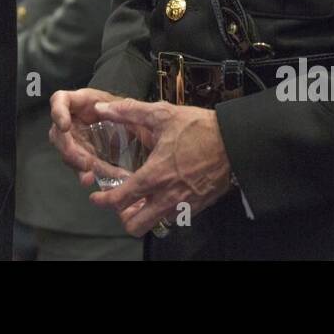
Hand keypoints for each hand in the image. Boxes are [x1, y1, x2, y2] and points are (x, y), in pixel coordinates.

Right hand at [48, 88, 123, 185]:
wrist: (137, 127)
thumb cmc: (130, 112)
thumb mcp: (128, 107)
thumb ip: (122, 108)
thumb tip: (104, 110)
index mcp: (82, 102)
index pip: (60, 100)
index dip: (58, 112)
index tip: (65, 127)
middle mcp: (74, 119)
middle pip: (59, 134)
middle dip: (69, 150)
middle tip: (84, 162)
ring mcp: (77, 138)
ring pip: (68, 153)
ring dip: (78, 166)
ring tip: (89, 177)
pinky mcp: (84, 154)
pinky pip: (79, 165)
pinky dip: (87, 173)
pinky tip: (94, 179)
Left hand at [89, 99, 232, 236]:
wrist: (236, 141)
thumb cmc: (199, 127)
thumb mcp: (162, 114)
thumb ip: (129, 112)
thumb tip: (102, 108)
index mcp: (154, 175)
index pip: (120, 200)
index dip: (103, 201)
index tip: (97, 197)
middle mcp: (167, 196)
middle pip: (135, 226)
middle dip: (124, 216)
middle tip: (122, 201)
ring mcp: (184, 205)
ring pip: (154, 224)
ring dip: (144, 215)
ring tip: (141, 199)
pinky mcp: (198, 207)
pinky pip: (174, 218)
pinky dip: (164, 211)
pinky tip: (164, 193)